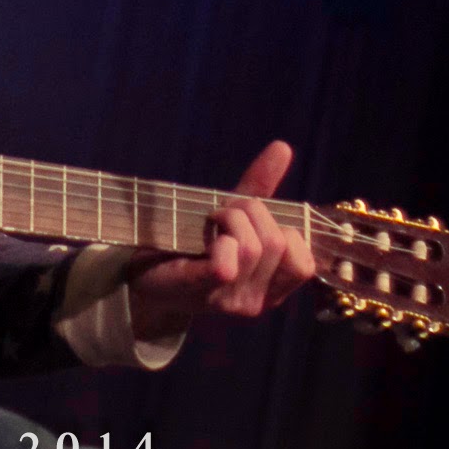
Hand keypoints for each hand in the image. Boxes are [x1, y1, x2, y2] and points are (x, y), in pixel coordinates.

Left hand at [125, 139, 315, 339]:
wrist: (144, 273)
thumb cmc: (192, 243)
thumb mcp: (231, 214)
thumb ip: (260, 186)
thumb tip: (283, 147)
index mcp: (272, 287)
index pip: (304, 262)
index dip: (282, 228)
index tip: (251, 219)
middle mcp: (258, 300)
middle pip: (278, 243)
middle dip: (251, 212)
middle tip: (221, 213)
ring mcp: (232, 300)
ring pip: (253, 247)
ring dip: (230, 219)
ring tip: (210, 222)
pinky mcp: (203, 291)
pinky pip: (226, 266)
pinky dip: (219, 243)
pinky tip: (206, 239)